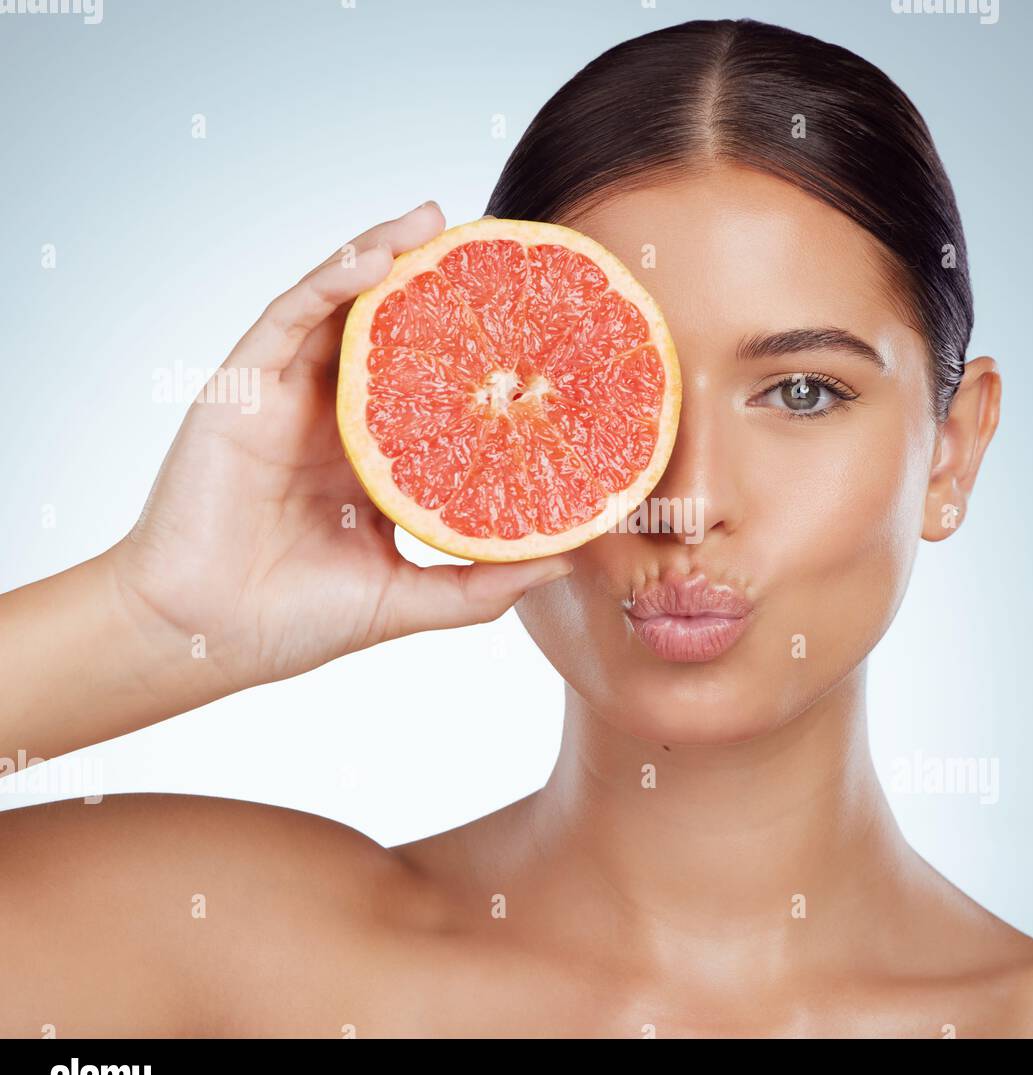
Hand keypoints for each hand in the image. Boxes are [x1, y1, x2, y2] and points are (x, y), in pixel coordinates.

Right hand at [109, 202, 571, 697]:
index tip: (532, 325)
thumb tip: (566, 562)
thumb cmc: (295, 620)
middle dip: (432, 284)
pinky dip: (330, 278)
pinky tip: (375, 256)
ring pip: (337, 304)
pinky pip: (289, 316)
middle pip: (387, 330)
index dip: (472, 350)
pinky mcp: (244, 385)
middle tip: (488, 246)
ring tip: (435, 220)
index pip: (428, 385)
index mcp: (372, 457)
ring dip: (383, 254)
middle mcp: (332, 416)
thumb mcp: (409, 599)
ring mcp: (287, 396)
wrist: (205, 635)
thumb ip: (482, 585)